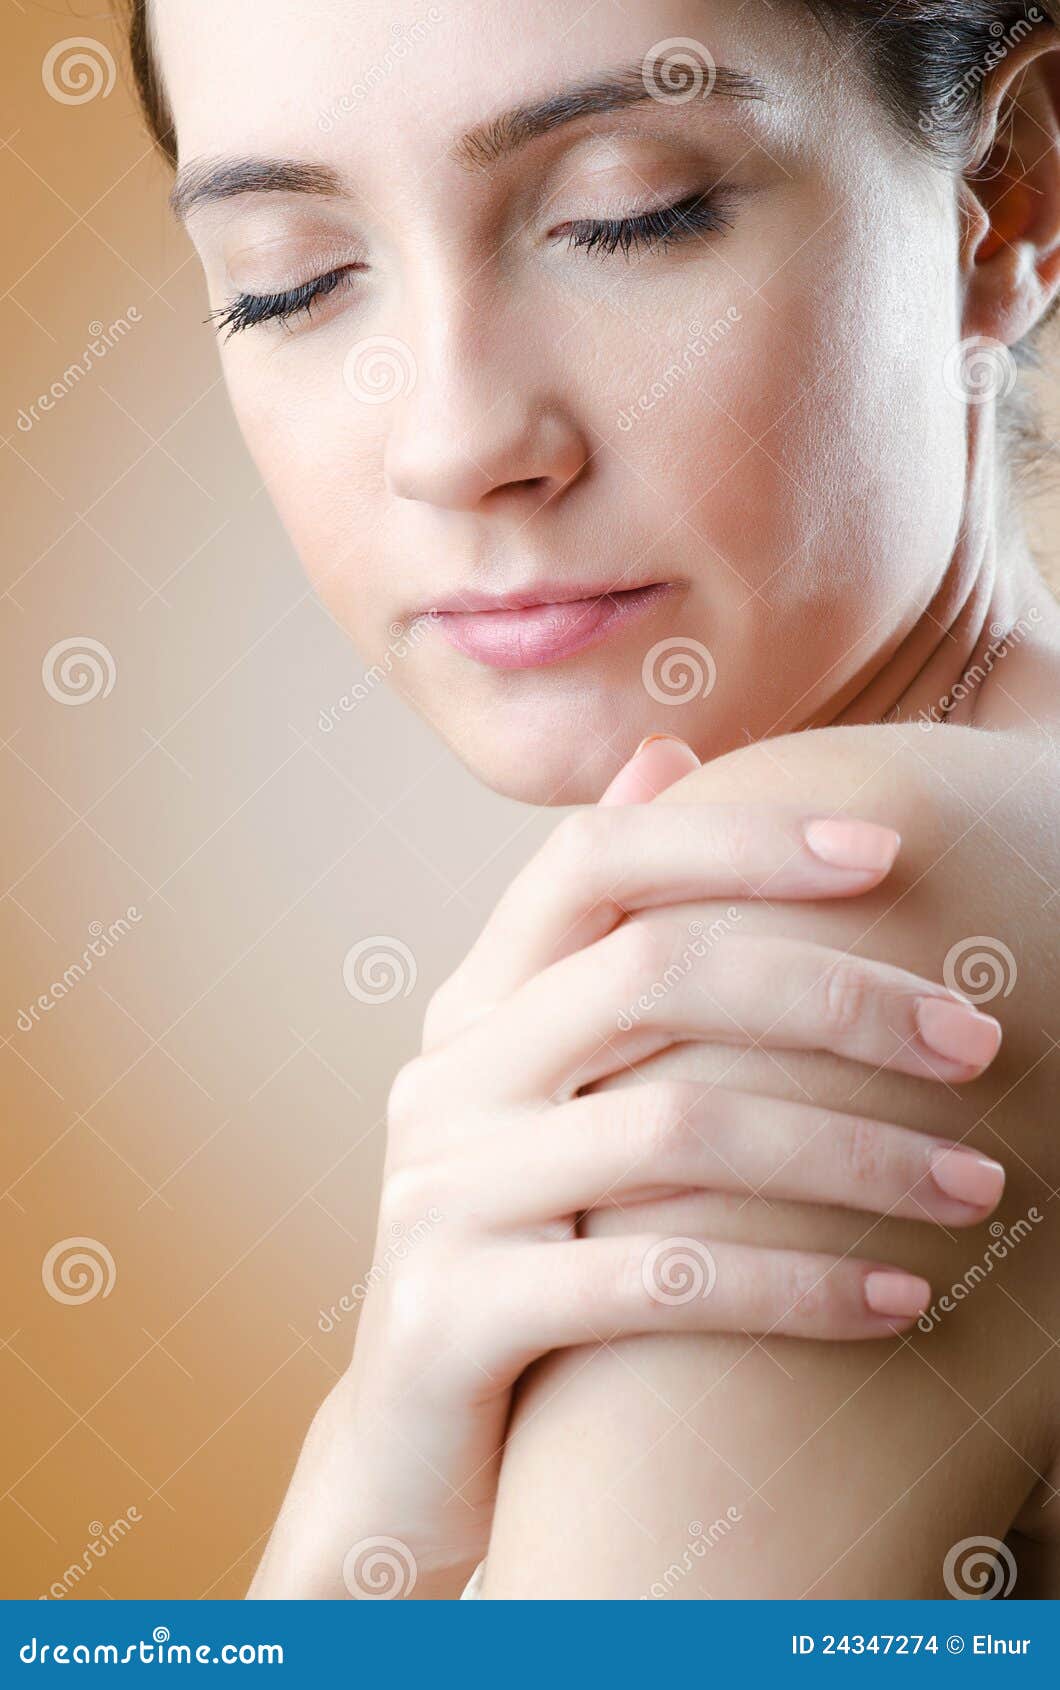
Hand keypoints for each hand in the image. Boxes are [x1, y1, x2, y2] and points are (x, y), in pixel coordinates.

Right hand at [248, 737, 1004, 1598]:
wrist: (414, 1435)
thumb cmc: (523, 1235)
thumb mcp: (542, 1073)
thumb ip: (594, 931)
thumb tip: (663, 750)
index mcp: (473, 1004)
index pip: (595, 864)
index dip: (740, 841)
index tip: (887, 846)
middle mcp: (444, 1078)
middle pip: (654, 976)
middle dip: (837, 993)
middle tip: (974, 1038)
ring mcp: (438, 1196)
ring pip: (676, 1132)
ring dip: (854, 1155)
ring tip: (977, 1186)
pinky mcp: (456, 1319)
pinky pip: (659, 1287)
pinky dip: (798, 1286)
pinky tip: (899, 1299)